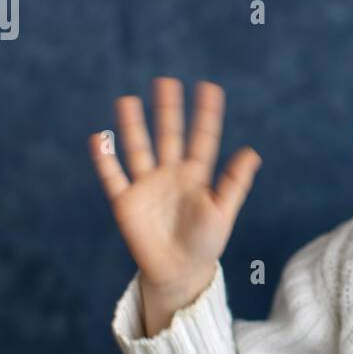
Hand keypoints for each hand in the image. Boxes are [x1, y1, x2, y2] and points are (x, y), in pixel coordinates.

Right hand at [88, 77, 260, 297]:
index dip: (206, 114)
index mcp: (196, 175)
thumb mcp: (223, 211)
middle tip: (166, 81)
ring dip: (133, 126)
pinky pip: (113, 176)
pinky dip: (105, 159)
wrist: (179, 272)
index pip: (202, 138)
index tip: (209, 87)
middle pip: (168, 135)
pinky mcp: (126, 202)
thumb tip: (252, 152)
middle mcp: (170, 174)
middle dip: (168, 109)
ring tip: (128, 100)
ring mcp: (147, 185)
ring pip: (138, 148)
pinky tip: (99, 138)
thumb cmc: (206, 243)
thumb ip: (234, 183)